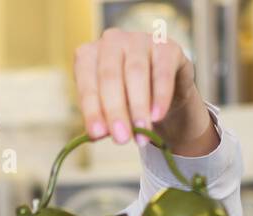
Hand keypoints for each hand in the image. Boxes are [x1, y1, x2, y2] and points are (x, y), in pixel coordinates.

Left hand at [73, 28, 213, 153]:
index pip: (86, 81)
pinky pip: (162, 73)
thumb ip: (103, 120)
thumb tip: (98, 134)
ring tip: (141, 133)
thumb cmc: (127, 99)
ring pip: (136, 73)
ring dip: (138, 107)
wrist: (163, 92)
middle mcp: (111, 41)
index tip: (97, 134)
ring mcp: (139, 39)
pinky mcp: (166, 46)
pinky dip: (160, 96)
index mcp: (89, 54)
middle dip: (115, 110)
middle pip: (110, 77)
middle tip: (121, 139)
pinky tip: (158, 116)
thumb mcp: (110, 111)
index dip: (91, 109)